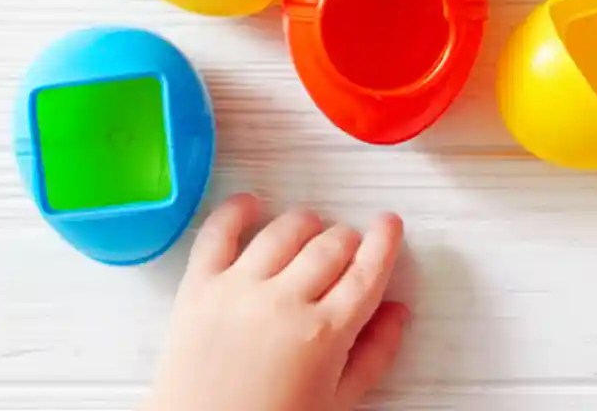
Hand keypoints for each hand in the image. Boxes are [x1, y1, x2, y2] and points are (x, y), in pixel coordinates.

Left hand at [145, 194, 408, 410]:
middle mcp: (284, 303)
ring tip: (311, 232)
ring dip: (307, 224)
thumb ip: (374, 355)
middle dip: (349, 240)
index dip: (385, 242)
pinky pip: (220, 231)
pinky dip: (238, 210)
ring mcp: (239, 289)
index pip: (368, 270)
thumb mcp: (337, 403)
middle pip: (332, 244)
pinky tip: (252, 206)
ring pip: (287, 229)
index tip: (389, 227)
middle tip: (349, 249)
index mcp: (325, 334)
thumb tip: (397, 314)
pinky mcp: (199, 287)